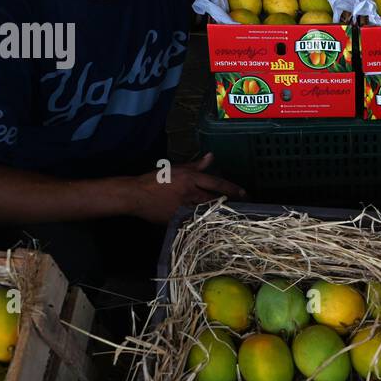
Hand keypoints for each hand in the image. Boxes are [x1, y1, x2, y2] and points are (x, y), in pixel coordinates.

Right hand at [128, 153, 244, 222]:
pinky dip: (205, 221)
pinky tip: (213, 224)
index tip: (244, 193)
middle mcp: (190, 193)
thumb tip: (211, 156)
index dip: (232, 188)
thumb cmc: (155, 180)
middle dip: (230, 204)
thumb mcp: (176, 168)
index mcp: (190, 179)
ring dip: (220, 213)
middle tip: (243, 207)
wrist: (136, 195)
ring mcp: (184, 208)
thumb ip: (196, 165)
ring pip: (208, 212)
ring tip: (232, 216)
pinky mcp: (178, 219)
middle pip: (216, 200)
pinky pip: (196, 221)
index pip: (217, 184)